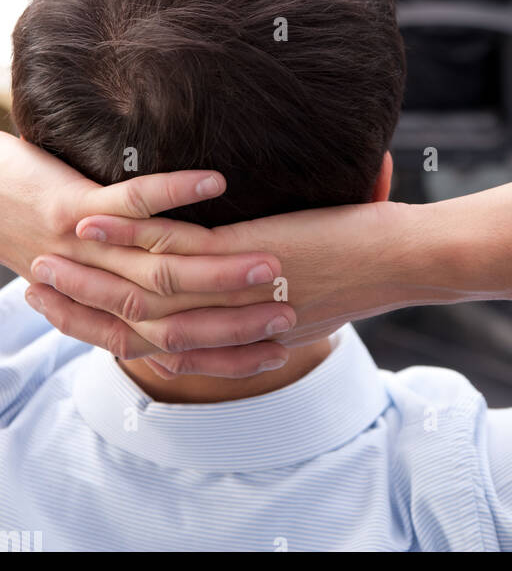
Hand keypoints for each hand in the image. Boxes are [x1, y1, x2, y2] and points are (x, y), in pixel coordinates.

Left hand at [0, 131, 290, 372]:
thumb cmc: (57, 237)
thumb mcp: (106, 277)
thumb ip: (156, 296)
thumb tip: (218, 306)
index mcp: (112, 316)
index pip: (178, 351)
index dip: (228, 356)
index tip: (277, 350)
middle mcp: (102, 295)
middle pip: (179, 319)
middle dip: (237, 320)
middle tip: (289, 312)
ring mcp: (89, 256)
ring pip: (162, 269)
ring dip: (220, 267)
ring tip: (270, 261)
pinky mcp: (77, 214)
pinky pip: (133, 204)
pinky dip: (175, 193)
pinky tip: (215, 181)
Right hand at [23, 168, 511, 379]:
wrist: (414, 258)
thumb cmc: (373, 264)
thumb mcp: (313, 286)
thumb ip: (276, 286)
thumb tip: (262, 271)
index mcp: (250, 340)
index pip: (168, 352)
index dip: (116, 338)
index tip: (76, 321)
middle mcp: (237, 327)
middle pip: (141, 328)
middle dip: (84, 311)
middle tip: (38, 289)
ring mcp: (239, 293)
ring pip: (145, 290)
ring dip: (91, 274)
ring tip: (50, 255)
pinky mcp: (247, 253)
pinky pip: (173, 248)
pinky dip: (128, 233)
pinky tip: (96, 218)